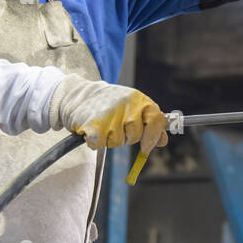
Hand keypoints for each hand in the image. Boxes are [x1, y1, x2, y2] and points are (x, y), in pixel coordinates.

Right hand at [48, 77, 168, 151]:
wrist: (79, 95)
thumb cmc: (109, 103)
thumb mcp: (132, 106)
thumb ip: (149, 122)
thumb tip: (163, 140)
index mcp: (138, 99)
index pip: (156, 119)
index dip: (154, 135)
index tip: (147, 146)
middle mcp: (126, 106)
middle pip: (136, 135)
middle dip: (127, 137)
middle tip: (116, 126)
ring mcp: (110, 117)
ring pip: (118, 142)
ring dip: (111, 138)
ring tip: (103, 124)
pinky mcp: (95, 128)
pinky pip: (101, 144)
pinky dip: (96, 141)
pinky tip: (93, 129)